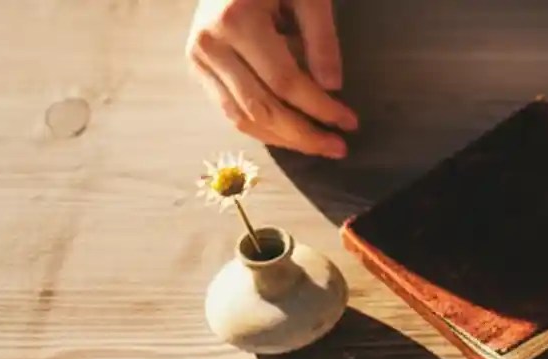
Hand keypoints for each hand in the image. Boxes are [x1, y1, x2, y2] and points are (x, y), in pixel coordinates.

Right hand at [186, 0, 358, 157]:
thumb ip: (321, 38)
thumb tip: (333, 87)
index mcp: (237, 21)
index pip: (285, 82)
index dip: (320, 107)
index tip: (350, 122)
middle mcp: (210, 44)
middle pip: (261, 108)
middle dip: (303, 135)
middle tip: (339, 148)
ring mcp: (198, 59)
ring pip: (243, 118)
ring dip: (284, 139)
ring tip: (319, 146)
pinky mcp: (197, 68)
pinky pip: (231, 111)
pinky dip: (263, 128)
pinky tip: (292, 134)